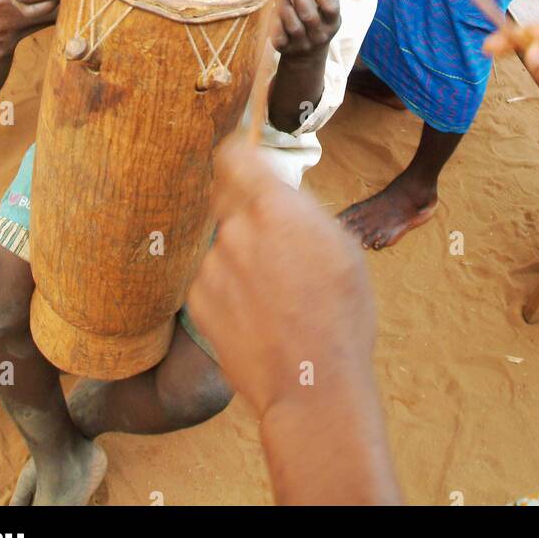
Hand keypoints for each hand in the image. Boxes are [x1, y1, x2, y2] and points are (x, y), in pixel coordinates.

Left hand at [187, 135, 375, 420]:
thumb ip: (301, 210)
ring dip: (239, 255)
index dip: (236, 153)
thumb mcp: (341, 246)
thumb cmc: (340, 314)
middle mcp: (234, 228)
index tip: (241, 158)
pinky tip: (255, 314)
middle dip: (248, 215)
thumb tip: (280, 194)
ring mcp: (211, 265)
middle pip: (228, 201)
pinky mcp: (197, 300)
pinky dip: (228, 288)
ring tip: (272, 293)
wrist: (312, 383)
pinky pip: (211, 278)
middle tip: (276, 247)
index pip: (232, 155)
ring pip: (223, 243)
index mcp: (273, 206)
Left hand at [271, 0, 339, 59]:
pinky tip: (275, 9)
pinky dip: (275, 19)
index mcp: (332, 23)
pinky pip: (278, 34)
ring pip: (292, 25)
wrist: (306, 53)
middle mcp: (318, 35)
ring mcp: (301, 44)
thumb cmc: (317, 21)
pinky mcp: (284, 48)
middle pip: (309, 15)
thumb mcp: (326, 10)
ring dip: (285, 4)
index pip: (330, 7)